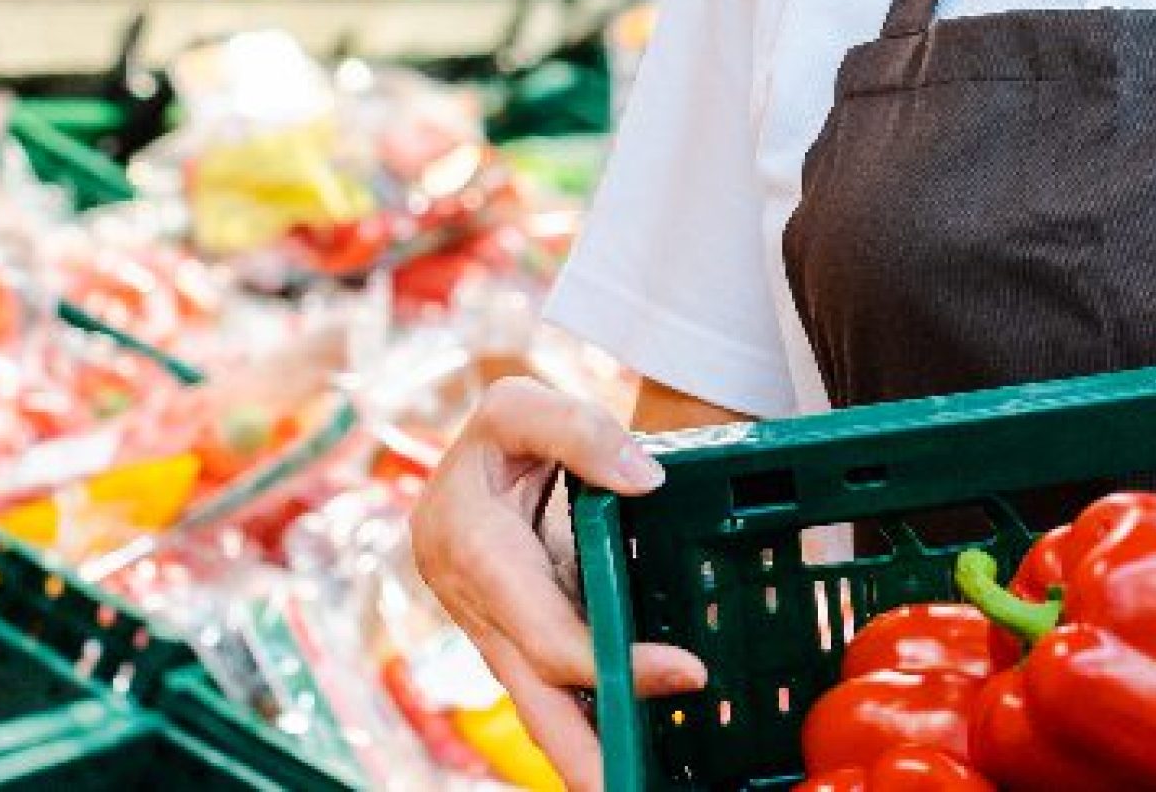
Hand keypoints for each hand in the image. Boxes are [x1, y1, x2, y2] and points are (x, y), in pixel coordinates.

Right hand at [412, 377, 708, 786]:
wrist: (471, 452)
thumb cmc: (502, 429)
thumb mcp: (524, 403)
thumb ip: (580, 431)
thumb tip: (643, 481)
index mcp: (469, 547)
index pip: (547, 632)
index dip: (612, 662)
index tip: (686, 673)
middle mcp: (469, 602)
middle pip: (530, 694)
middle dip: (582, 755)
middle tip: (629, 791)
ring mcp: (484, 628)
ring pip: (534, 703)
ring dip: (583, 753)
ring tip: (633, 783)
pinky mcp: (506, 639)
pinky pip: (544, 687)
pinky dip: (583, 721)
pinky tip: (624, 751)